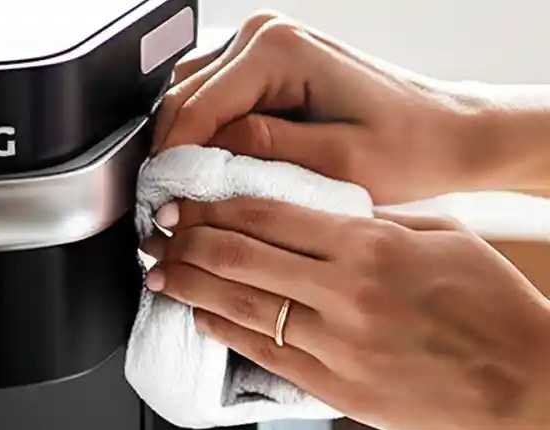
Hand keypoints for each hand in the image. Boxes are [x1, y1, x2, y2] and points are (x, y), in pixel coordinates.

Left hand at [141, 198, 549, 429]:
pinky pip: (264, 354)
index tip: (185, 204)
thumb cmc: (494, 309)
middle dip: (187, 242)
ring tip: (160, 275)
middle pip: (240, 257)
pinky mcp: (336, 387)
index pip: (268, 215)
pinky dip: (225, 332)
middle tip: (157, 235)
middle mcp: (347, 292)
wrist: (530, 381)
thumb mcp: (443, 240)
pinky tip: (202, 318)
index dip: (213, 208)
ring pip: (241, 306)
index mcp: (372, 246)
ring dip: (191, 287)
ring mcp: (338, 344)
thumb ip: (372, 225)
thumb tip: (312, 214)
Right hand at [153, 11, 485, 203]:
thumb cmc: (410, 147)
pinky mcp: (261, 64)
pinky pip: (209, 99)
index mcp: (280, 52)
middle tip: (169, 213)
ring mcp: (260, 45)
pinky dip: (203, 137)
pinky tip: (214, 174)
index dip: (170, 164)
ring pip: (186, 99)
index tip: (161, 209)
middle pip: (180, 100)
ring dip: (183, 147)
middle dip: (171, 157)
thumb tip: (194, 164)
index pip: (193, 108)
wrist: (447, 132)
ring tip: (191, 197)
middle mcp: (264, 35)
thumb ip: (260, 155)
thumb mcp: (335, 165)